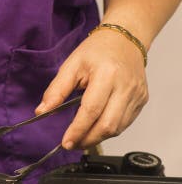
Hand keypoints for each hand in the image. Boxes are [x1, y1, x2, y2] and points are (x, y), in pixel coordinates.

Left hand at [36, 28, 148, 149]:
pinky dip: (109, 130)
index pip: (92, 110)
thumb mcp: (71, 65)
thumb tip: (41, 111)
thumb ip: (56, 90)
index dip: (78, 130)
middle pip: (108, 125)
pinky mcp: (142, 99)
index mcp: (108, 75)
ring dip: (97, 138)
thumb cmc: (97, 50)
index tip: (66, 142)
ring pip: (118, 128)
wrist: (126, 39)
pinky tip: (96, 128)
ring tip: (81, 138)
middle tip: (71, 144)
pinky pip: (125, 123)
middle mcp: (126, 86)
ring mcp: (137, 94)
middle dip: (87, 140)